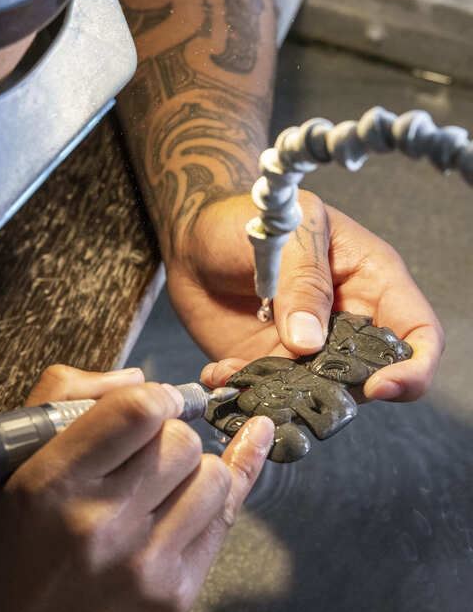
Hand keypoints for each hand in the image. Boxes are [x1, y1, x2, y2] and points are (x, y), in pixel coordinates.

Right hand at [0, 365, 273, 611]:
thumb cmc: (6, 556)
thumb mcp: (10, 468)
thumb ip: (63, 401)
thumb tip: (138, 378)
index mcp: (51, 481)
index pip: (136, 410)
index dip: (157, 397)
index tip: (154, 404)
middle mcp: (99, 521)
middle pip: (181, 441)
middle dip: (171, 437)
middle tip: (148, 455)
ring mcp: (142, 563)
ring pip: (213, 478)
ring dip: (196, 471)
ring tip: (167, 485)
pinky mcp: (173, 597)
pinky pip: (222, 524)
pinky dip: (213, 503)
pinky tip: (212, 488)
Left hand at [167, 191, 443, 401]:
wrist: (194, 236)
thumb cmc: (249, 217)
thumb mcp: (287, 233)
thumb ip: (303, 282)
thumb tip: (309, 343)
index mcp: (372, 282)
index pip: (418, 333)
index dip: (413, 367)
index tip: (380, 386)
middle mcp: (346, 322)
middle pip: (369, 375)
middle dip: (337, 389)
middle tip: (291, 376)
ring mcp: (307, 348)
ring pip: (317, 392)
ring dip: (284, 394)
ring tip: (242, 372)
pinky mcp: (267, 362)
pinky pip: (268, 391)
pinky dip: (245, 389)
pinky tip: (219, 373)